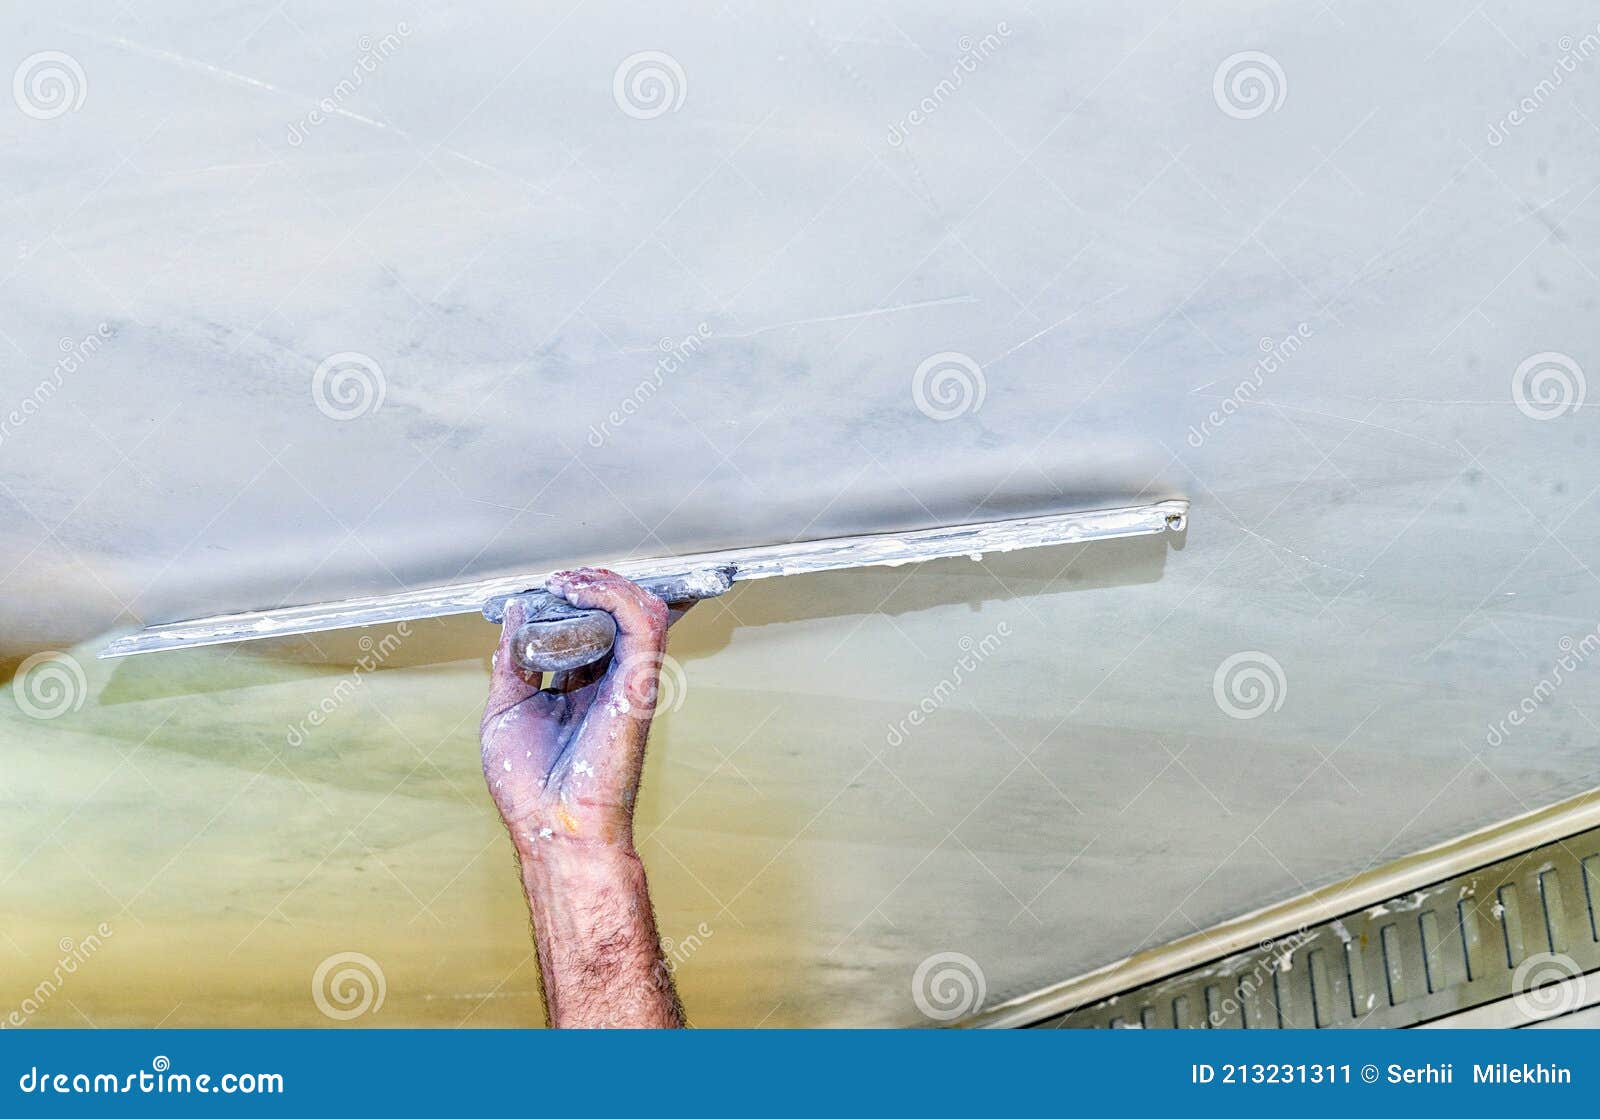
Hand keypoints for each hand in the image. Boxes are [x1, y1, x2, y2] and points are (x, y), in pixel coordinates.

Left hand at [479, 567, 673, 851]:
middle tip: (556, 582)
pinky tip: (576, 593)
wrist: (551, 826)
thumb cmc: (531, 787)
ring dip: (603, 583)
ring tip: (567, 583)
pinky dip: (612, 595)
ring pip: (641, 606)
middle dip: (590, 584)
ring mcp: (628, 681)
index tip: (543, 591)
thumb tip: (517, 612)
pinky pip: (643, 621)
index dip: (572, 601)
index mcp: (582, 690)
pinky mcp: (638, 683)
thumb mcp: (505, 709)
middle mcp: (610, 681)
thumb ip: (512, 660)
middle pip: (618, 613)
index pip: (591, 630)